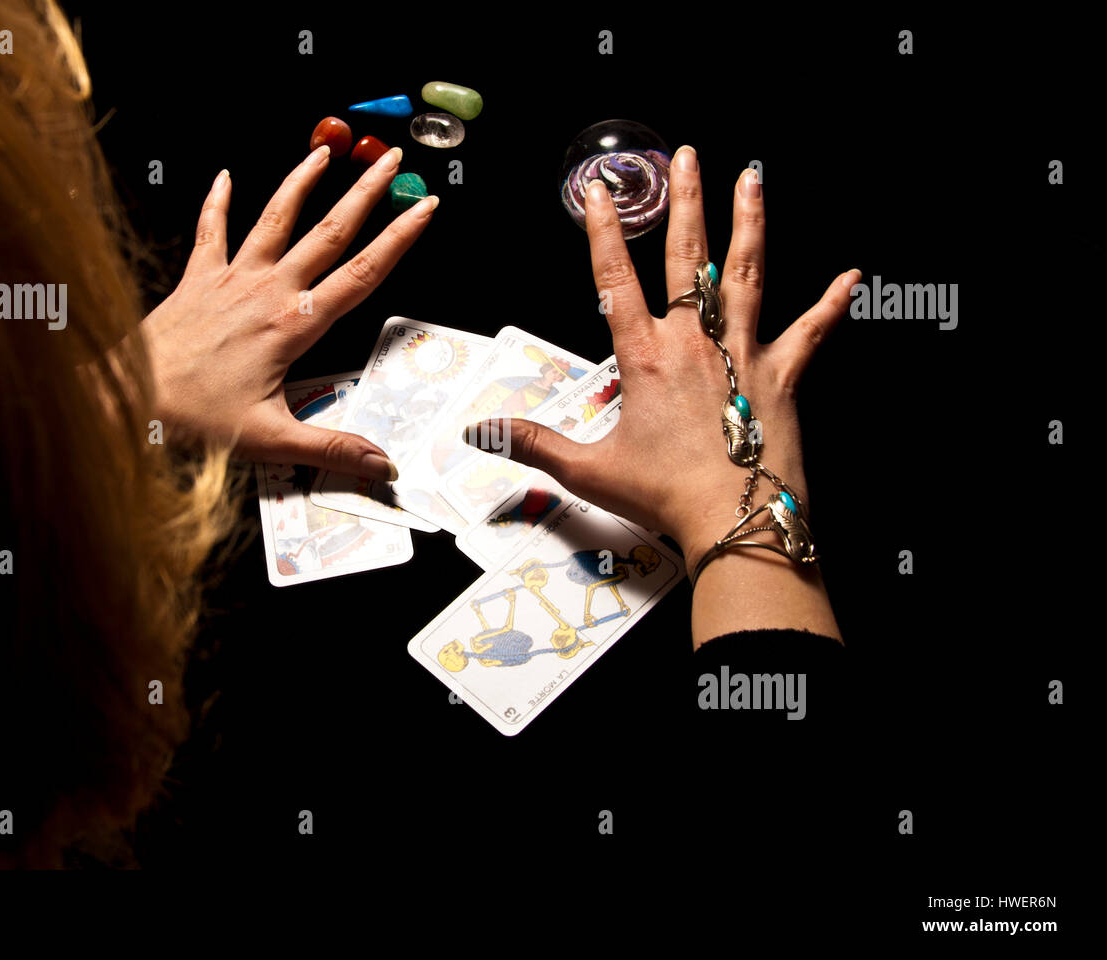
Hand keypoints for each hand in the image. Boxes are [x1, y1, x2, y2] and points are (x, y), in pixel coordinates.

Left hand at [142, 146, 437, 479]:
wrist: (127, 396)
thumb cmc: (191, 417)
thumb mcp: (271, 439)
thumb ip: (332, 449)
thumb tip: (381, 465)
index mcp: (293, 325)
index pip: (362, 274)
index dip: (400, 239)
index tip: (424, 209)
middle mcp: (266, 291)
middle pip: (329, 231)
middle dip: (365, 193)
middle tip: (391, 161)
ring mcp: (230, 279)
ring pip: (276, 217)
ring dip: (303, 181)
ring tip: (326, 150)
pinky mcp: (196, 280)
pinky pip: (211, 230)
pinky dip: (218, 200)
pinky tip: (225, 175)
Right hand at [477, 146, 856, 576]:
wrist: (735, 520)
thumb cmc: (666, 497)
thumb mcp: (589, 471)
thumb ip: (534, 445)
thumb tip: (480, 431)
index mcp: (646, 358)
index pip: (616, 280)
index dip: (603, 233)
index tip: (600, 192)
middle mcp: (696, 343)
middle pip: (690, 257)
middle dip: (686, 202)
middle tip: (687, 156)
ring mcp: (744, 353)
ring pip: (748, 274)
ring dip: (749, 222)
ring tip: (751, 178)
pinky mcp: (782, 377)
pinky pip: (811, 332)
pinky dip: (832, 304)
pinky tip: (852, 277)